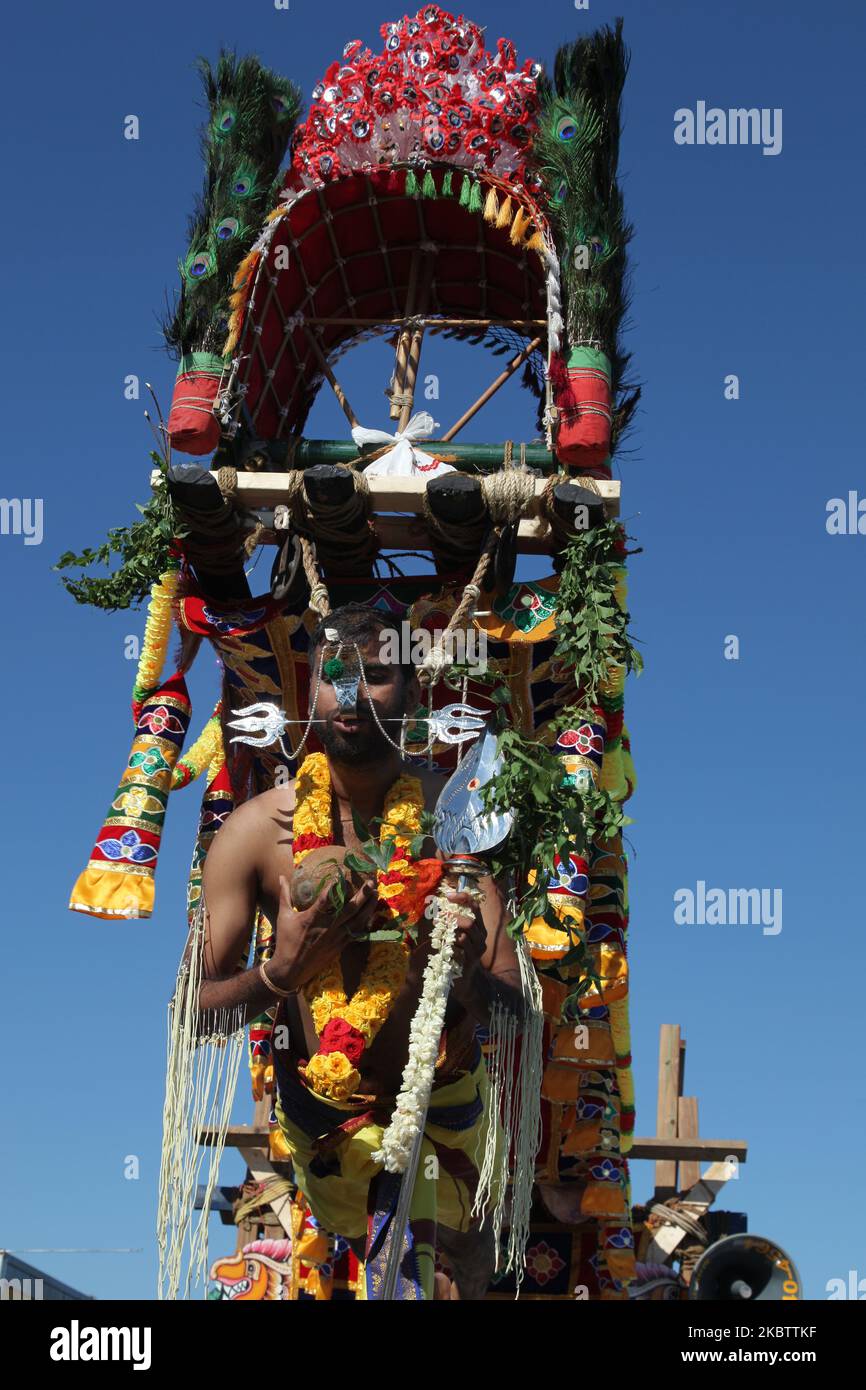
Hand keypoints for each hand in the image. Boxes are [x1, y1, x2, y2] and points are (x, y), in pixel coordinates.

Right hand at [268, 875, 376, 990]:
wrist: (290, 969)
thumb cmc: (286, 940)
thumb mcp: (284, 916)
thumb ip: (285, 894)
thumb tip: (280, 876)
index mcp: (312, 918)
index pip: (326, 900)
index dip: (335, 887)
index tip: (343, 875)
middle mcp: (327, 927)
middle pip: (349, 909)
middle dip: (362, 895)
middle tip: (371, 882)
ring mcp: (336, 937)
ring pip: (357, 920)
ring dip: (368, 907)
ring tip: (376, 894)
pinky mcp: (340, 946)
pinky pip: (356, 933)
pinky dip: (365, 923)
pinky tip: (371, 914)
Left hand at [442, 888, 486, 1000]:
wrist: (464, 981)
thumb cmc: (456, 955)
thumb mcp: (453, 935)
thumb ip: (448, 921)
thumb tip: (433, 904)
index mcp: (478, 926)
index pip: (475, 906)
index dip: (463, 897)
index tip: (448, 896)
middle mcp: (481, 935)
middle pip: (471, 919)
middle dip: (453, 916)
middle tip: (439, 917)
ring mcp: (478, 948)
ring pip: (467, 931)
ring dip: (450, 927)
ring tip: (438, 928)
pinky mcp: (472, 959)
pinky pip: (461, 945)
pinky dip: (450, 942)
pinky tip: (444, 945)